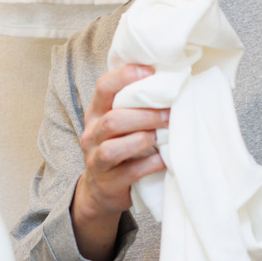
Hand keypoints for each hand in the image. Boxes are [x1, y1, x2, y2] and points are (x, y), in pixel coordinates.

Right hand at [71, 64, 168, 260]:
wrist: (102, 189)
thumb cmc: (119, 146)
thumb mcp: (120, 123)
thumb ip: (133, 104)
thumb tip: (168, 78)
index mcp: (96, 113)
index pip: (103, 87)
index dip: (125, 76)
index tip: (151, 72)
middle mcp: (91, 134)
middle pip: (112, 119)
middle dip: (145, 115)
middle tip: (170, 113)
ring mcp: (96, 160)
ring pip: (114, 147)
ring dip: (143, 139)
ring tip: (164, 135)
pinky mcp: (108, 183)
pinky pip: (130, 172)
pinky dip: (150, 164)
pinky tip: (164, 159)